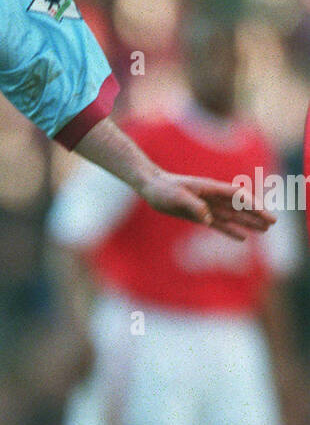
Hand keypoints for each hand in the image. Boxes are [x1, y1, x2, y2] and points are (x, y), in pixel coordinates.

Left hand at [136, 171, 274, 241]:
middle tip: (273, 223)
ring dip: (248, 222)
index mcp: (210, 188)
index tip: (264, 213)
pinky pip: (219, 224)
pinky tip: (242, 237)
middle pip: (240, 206)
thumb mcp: (176, 196)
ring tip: (265, 229)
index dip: (252, 203)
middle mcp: (213, 197)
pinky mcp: (200, 215)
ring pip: (233, 216)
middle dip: (257, 214)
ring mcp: (208, 206)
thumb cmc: (163, 189)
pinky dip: (231, 230)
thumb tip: (208, 218)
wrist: (152, 187)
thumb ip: (193, 206)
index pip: (237, 196)